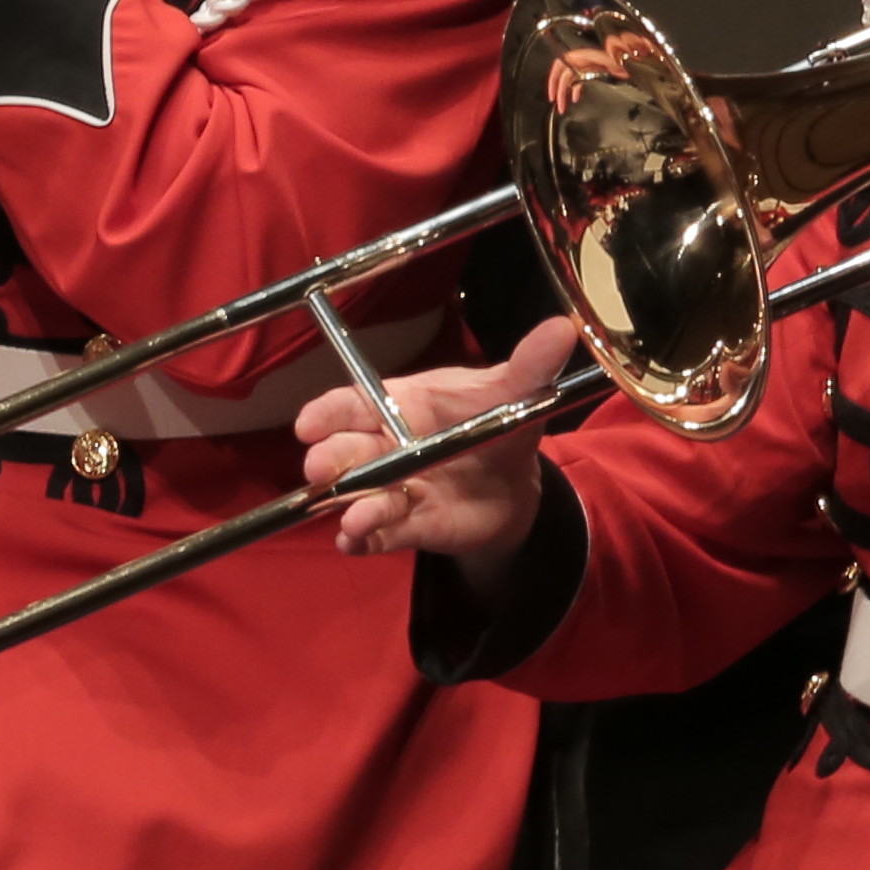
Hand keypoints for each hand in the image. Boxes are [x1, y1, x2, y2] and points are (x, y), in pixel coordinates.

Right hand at [303, 323, 581, 573]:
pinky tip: (354, 540)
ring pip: (356, 495)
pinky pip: (375, 533)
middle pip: (343, 452)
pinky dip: (361, 538)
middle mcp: (383, 447)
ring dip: (350, 505)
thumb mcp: (513, 395)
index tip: (308, 424)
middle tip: (322, 468)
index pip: (350, 405)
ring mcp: (389, 488)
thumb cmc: (495, 425)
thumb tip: (561, 328)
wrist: (515, 483)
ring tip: (353, 517)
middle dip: (330, 460)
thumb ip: (530, 367)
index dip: (326, 414)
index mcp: (398, 405)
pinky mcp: (403, 526)